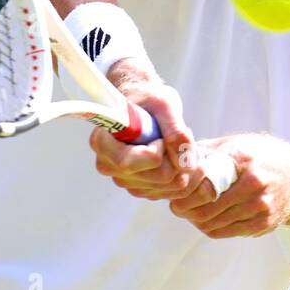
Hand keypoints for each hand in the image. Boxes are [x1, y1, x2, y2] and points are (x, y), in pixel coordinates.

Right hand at [88, 59, 207, 200]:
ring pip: (169, 186)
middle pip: (157, 177)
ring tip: (179, 141)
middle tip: (181, 134)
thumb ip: (175, 131)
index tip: (160, 136)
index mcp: (102, 142)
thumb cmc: (148, 98)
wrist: (145, 104)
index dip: (155, 152)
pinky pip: (173, 192)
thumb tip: (186, 164)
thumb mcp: (164, 104)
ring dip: (184, 164)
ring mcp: (125, 180)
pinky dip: (184, 174)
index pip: (128, 163)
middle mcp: (109, 165)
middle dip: (177, 157)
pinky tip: (179, 154)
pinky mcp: (141, 188)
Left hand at [168, 133, 289, 239]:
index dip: (184, 190)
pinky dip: (210, 228)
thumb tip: (173, 155)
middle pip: (206, 206)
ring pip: (213, 222)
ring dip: (195, 220)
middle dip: (185, 209)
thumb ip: (206, 150)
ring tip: (189, 212)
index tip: (174, 191)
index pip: (204, 180)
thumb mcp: (235, 143)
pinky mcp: (264, 223)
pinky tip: (206, 219)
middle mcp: (253, 182)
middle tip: (176, 206)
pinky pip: (226, 231)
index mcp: (242, 158)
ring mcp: (261, 205)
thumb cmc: (258, 156)